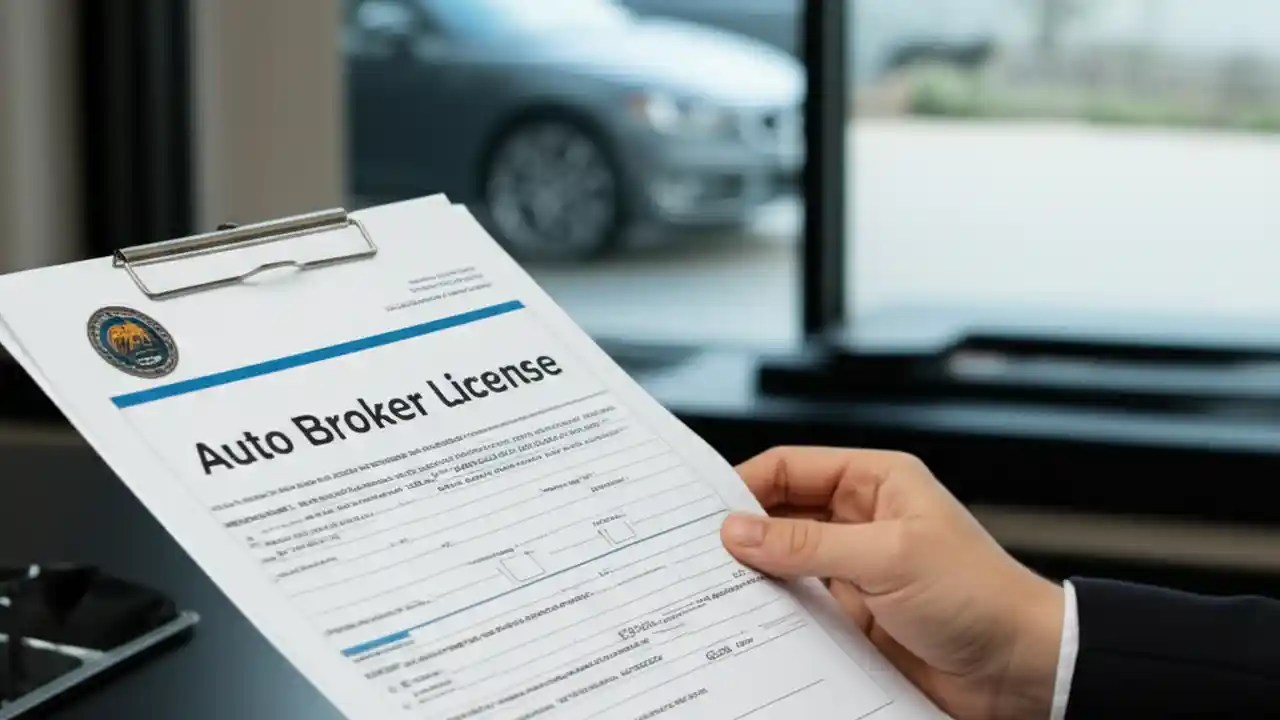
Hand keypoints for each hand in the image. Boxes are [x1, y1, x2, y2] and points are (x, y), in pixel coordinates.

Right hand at [719, 447, 1062, 719]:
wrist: (1022, 670)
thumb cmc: (979, 596)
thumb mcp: (887, 558)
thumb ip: (807, 545)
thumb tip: (738, 531)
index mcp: (876, 481)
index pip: (792, 468)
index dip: (746, 485)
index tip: (704, 513)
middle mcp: (862, 519)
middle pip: (782, 514)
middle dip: (744, 532)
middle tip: (698, 553)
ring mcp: (855, 569)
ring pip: (786, 563)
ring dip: (757, 575)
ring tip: (714, 589)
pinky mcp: (854, 615)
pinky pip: (800, 606)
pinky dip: (774, 613)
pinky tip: (749, 622)